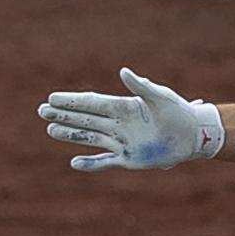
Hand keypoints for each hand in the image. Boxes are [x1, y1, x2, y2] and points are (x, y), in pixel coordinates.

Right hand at [39, 69, 224, 171]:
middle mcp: (118, 124)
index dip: (71, 101)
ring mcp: (121, 142)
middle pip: (85, 119)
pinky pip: (104, 161)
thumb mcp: (161, 96)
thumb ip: (141, 86)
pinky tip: (74, 163)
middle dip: (63, 114)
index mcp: (123, 107)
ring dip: (70, 134)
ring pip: (89, 137)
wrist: (193, 135)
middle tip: (41, 110)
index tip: (52, 97)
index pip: (92, 103)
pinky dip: (90, 163)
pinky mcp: (127, 159)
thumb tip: (123, 71)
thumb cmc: (179, 111)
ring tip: (50, 129)